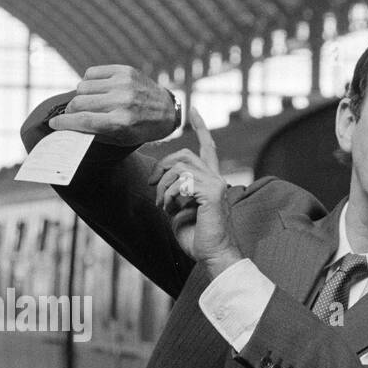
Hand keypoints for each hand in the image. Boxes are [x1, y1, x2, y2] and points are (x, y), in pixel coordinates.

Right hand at [47, 65, 177, 145]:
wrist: (166, 110)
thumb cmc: (140, 129)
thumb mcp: (119, 139)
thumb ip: (94, 133)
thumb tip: (68, 127)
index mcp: (120, 123)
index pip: (82, 121)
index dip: (64, 123)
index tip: (54, 123)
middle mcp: (121, 101)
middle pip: (79, 103)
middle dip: (71, 111)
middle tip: (73, 115)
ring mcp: (123, 83)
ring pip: (82, 86)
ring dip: (80, 96)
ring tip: (88, 102)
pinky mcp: (124, 70)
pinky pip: (92, 73)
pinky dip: (89, 82)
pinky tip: (96, 89)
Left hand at [148, 108, 242, 277]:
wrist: (214, 256)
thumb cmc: (198, 239)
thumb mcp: (178, 212)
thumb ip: (173, 193)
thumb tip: (159, 184)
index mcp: (210, 181)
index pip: (207, 147)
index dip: (200, 127)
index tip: (192, 110)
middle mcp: (216, 178)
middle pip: (183, 154)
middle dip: (161, 166)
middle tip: (152, 184)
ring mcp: (216, 184)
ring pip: (179, 167)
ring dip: (162, 186)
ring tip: (161, 205)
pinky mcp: (212, 192)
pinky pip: (181, 182)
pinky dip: (168, 195)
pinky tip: (169, 209)